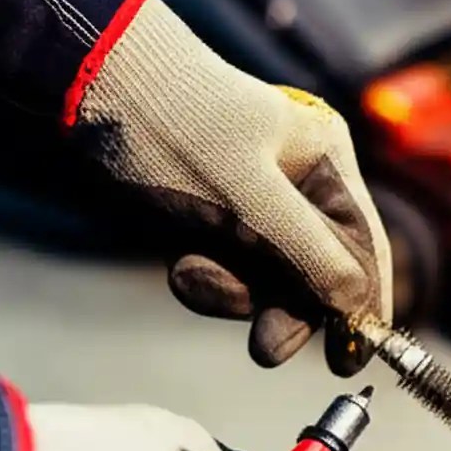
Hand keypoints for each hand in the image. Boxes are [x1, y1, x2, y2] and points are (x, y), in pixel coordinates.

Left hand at [70, 0, 392, 376]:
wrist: (86, 90)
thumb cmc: (177, 131)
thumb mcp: (249, 200)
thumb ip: (310, 257)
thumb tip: (359, 310)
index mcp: (325, 161)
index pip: (364, 246)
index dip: (364, 306)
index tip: (350, 360)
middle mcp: (299, 184)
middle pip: (317, 272)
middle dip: (286, 308)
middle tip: (265, 350)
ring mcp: (255, 204)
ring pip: (268, 279)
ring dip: (233, 291)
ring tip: (191, 272)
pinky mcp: (214, 219)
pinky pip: (228, 272)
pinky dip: (206, 278)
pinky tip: (180, 262)